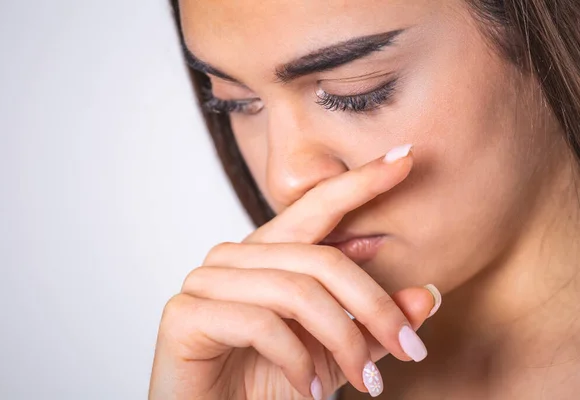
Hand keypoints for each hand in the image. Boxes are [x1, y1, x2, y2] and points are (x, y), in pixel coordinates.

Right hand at [149, 145, 440, 398]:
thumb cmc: (266, 385)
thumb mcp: (331, 353)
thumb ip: (370, 324)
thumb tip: (427, 295)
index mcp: (265, 254)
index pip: (315, 207)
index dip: (359, 182)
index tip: (405, 158)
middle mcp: (232, 257)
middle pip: (320, 260)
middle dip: (375, 308)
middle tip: (411, 349)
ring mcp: (205, 281)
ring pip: (296, 292)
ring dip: (341, 343)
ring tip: (360, 383)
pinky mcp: (186, 314)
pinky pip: (261, 324)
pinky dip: (298, 361)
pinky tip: (310, 389)